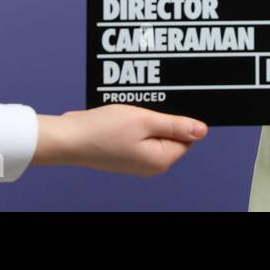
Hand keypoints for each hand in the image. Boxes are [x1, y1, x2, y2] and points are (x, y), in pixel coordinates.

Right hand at [32, 105, 207, 176]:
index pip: (188, 137)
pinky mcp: (124, 153)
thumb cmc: (103, 130)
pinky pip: (138, 134)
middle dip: (161, 117)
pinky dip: (134, 121)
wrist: (67, 138)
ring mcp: (136, 160)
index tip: (165, 105)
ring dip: (146, 117)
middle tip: (145, 105)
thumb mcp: (145, 120)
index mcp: (161, 160)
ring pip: (153, 131)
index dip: (179, 117)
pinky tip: (123, 114)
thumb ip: (176, 125)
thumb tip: (202, 131)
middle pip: (171, 134)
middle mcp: (150, 165)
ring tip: (132, 109)